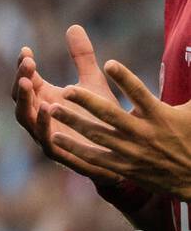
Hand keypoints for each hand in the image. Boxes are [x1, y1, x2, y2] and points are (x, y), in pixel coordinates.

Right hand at [12, 24, 121, 184]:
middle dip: (20, 79)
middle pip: (20, 97)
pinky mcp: (60, 152)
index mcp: (44, 98)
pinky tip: (46, 108)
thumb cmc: (102, 117)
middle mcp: (40, 116)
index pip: (26, 80)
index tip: (26, 50)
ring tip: (27, 82)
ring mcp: (46, 134)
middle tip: (27, 62)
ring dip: (24, 100)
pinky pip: (44, 139)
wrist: (121, 151)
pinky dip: (42, 124)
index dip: (23, 66)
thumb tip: (73, 26)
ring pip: (25, 117)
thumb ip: (82, 57)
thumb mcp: (92, 82)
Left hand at [46, 59, 190, 198]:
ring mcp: (131, 152)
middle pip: (110, 114)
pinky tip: (56, 138)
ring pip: (97, 135)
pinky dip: (75, 148)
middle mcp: (143, 133)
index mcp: (159, 115)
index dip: (125, 79)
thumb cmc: (190, 137)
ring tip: (53, 109)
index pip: (140, 93)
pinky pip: (95, 157)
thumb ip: (190, 85)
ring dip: (74, 122)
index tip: (110, 63)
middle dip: (87, 101)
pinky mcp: (123, 167)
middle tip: (66, 89)